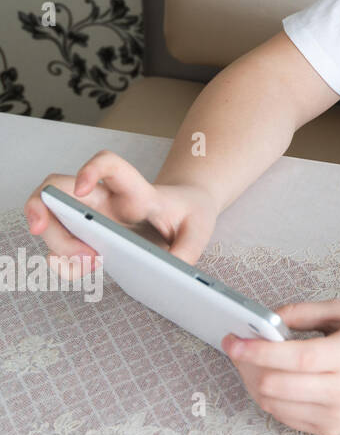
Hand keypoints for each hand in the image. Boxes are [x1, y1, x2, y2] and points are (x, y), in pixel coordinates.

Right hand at [24, 149, 219, 276]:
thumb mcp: (201, 228)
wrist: (187, 215)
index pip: (108, 164)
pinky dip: (61, 262)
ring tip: (86, 262)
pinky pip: (61, 248)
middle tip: (45, 231)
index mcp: (135, 190)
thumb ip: (189, 249)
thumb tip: (168, 270)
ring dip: (55, 243)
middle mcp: (106, 200)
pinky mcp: (88, 238)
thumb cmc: (189, 214)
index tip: (83, 188)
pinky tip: (80, 270)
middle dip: (42, 207)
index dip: (90, 169)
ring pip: (52, 218)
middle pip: (59, 187)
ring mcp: (93, 218)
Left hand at [223, 300, 339, 434]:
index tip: (233, 339)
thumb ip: (304, 312)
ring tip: (253, 362)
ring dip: (255, 383)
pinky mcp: (333, 428)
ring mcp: (337, 414)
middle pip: (274, 386)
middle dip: (246, 366)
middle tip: (239, 345)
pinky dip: (272, 398)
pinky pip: (287, 417)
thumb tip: (268, 318)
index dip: (256, 350)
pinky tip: (273, 378)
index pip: (291, 359)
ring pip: (274, 405)